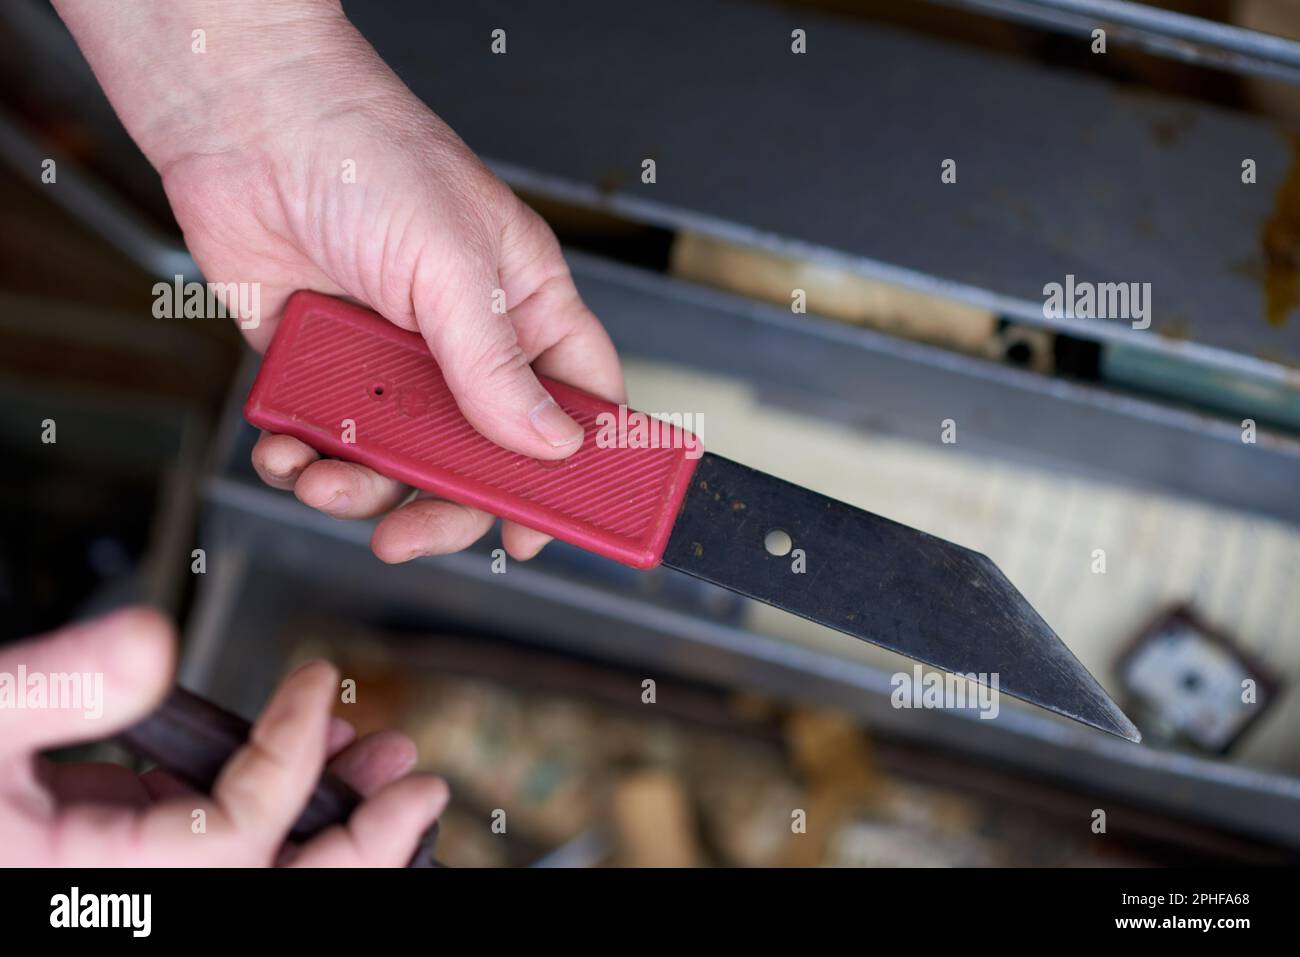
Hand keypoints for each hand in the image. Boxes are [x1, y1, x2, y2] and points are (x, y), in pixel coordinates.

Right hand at [0, 608, 447, 865]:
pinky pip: (221, 850)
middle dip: (362, 847)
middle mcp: (125, 905)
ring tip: (383, 767)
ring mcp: (128, 886)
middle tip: (421, 786)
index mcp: (86, 890)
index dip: (291, 759)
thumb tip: (149, 639)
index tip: (315, 681)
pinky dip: (270, 809)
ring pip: (258, 880)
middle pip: (275, 895)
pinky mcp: (121, 862)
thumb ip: (51, 688)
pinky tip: (304, 757)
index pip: (233, 839)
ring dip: (333, 828)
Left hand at [54, 0, 625, 562]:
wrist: (243, 124)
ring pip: (396, 461)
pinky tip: (288, 453)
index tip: (541, 524)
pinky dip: (303, 462)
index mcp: (521, 307)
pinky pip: (324, 439)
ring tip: (326, 481)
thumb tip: (550, 444)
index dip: (570, 467)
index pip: (574, 399)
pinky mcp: (320, 367)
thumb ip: (496, 366)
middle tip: (409, 533)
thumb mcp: (452, 267)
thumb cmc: (367, 157)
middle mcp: (460, 342)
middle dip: (443, 504)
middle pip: (479, 456)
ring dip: (359, 488)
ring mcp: (389, 359)